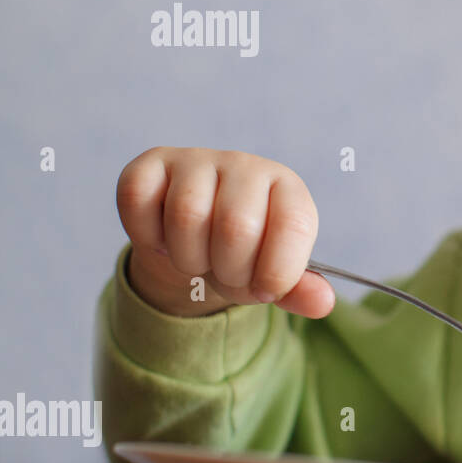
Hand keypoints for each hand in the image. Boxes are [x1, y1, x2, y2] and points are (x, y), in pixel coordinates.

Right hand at [116, 146, 334, 318]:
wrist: (196, 239)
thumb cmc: (244, 256)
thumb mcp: (274, 276)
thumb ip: (299, 291)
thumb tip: (322, 303)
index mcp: (289, 190)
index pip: (294, 226)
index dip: (275, 273)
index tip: (264, 289)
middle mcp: (248, 165)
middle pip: (237, 226)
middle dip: (229, 271)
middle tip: (226, 275)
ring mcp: (199, 160)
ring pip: (186, 215)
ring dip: (187, 258)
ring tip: (196, 259)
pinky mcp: (153, 162)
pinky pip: (139, 199)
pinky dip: (146, 235)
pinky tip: (162, 238)